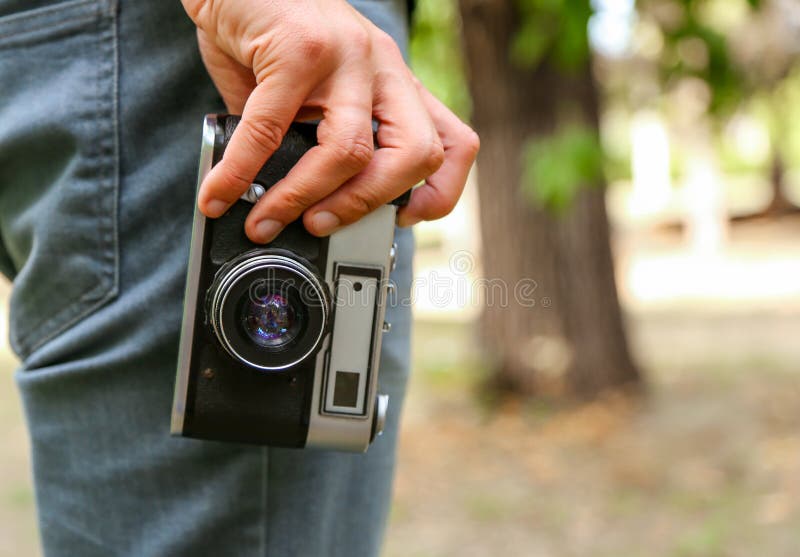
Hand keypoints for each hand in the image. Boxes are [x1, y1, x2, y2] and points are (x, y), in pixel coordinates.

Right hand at [182, 0, 478, 242]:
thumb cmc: (269, 35)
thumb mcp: (308, 92)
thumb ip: (309, 143)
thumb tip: (284, 207)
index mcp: (395, 82)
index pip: (452, 144)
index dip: (439, 194)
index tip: (404, 220)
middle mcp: (383, 66)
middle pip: (416, 155)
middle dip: (367, 206)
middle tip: (321, 226)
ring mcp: (348, 54)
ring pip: (352, 151)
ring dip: (304, 198)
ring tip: (266, 219)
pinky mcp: (300, 48)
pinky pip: (270, 130)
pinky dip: (238, 174)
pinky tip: (216, 194)